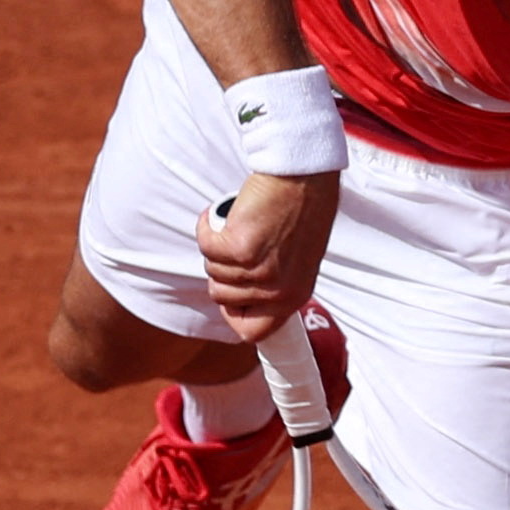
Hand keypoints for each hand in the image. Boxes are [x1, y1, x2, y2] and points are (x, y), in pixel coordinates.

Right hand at [199, 170, 338, 342]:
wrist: (303, 178)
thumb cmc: (301, 211)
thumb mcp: (296, 260)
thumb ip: (274, 283)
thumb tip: (242, 297)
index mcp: (294, 297)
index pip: (253, 331)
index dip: (234, 312)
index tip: (230, 290)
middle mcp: (278, 291)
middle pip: (222, 298)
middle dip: (220, 270)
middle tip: (237, 244)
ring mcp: (259, 271)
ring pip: (212, 271)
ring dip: (216, 247)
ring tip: (236, 226)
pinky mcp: (240, 248)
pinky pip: (206, 246)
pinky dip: (207, 227)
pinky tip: (221, 215)